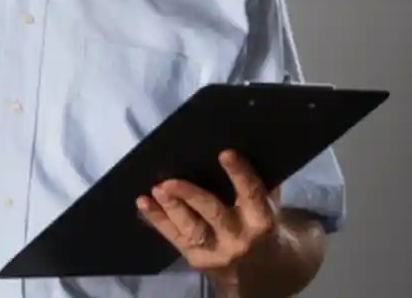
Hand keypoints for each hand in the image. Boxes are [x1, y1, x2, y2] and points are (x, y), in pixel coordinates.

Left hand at [136, 150, 282, 289]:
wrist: (261, 269)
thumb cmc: (260, 223)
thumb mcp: (267, 204)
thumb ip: (254, 181)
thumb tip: (236, 143)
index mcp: (261, 220)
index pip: (252, 194)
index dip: (239, 174)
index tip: (225, 153)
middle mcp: (239, 238)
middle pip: (214, 214)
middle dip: (191, 196)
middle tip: (169, 181)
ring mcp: (216, 251)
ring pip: (192, 229)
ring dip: (171, 208)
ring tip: (156, 189)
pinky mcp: (197, 259)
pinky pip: (175, 238)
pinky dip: (158, 220)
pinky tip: (143, 203)